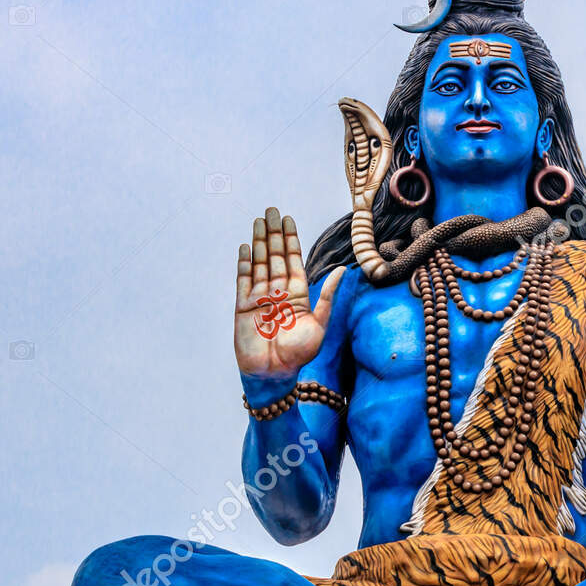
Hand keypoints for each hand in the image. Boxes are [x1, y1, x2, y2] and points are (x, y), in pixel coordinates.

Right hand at [235, 208, 344, 378]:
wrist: (275, 374)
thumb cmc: (300, 353)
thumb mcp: (320, 323)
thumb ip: (328, 296)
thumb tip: (343, 271)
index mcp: (297, 295)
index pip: (294, 261)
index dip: (291, 241)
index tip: (288, 221)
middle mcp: (278, 292)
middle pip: (275, 257)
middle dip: (274, 234)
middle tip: (272, 211)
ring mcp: (259, 298)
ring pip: (259, 264)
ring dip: (258, 243)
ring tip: (258, 221)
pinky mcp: (243, 306)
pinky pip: (242, 280)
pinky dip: (244, 264)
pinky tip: (245, 248)